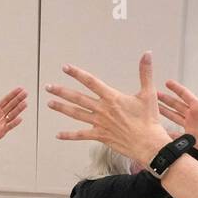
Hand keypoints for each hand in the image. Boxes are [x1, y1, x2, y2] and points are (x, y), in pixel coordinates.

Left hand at [0, 87, 27, 149]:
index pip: (6, 99)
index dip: (13, 94)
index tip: (20, 89)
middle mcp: (0, 114)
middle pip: (12, 105)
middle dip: (18, 99)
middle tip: (26, 93)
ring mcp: (2, 122)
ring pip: (12, 114)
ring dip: (19, 109)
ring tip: (25, 103)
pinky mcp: (2, 131)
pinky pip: (10, 126)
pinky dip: (14, 122)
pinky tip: (19, 118)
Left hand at [45, 52, 169, 165]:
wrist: (148, 143)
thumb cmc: (149, 120)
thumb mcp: (148, 93)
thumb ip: (145, 73)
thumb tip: (147, 54)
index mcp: (112, 98)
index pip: (90, 82)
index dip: (77, 74)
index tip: (66, 68)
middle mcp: (102, 110)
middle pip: (77, 98)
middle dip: (61, 91)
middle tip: (48, 87)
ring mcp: (99, 124)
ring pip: (76, 114)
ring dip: (61, 108)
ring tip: (49, 104)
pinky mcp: (100, 136)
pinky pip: (81, 135)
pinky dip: (69, 135)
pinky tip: (58, 135)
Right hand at [158, 69, 197, 162]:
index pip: (184, 94)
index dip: (176, 88)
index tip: (167, 82)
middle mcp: (193, 115)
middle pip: (176, 104)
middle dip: (165, 99)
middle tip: (154, 94)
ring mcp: (190, 126)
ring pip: (173, 117)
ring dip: (164, 112)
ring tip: (154, 108)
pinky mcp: (189, 137)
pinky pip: (176, 134)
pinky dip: (168, 132)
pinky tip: (160, 130)